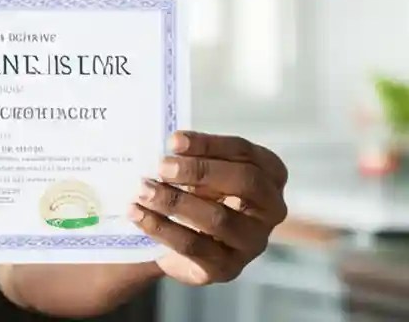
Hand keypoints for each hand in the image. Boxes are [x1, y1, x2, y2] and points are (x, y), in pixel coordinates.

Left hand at [129, 132, 288, 285]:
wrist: (178, 242)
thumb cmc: (195, 193)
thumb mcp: (198, 172)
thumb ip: (189, 158)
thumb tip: (167, 145)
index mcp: (269, 175)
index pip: (245, 152)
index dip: (209, 144)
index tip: (173, 141)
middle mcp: (271, 209)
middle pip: (244, 181)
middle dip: (200, 171)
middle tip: (162, 167)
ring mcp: (252, 241)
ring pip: (219, 218)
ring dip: (176, 201)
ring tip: (144, 190)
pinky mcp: (228, 267)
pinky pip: (195, 246)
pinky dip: (162, 228)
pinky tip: (138, 214)